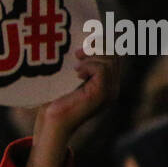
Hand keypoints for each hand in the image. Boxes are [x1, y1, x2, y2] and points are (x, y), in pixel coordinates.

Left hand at [27, 51, 120, 166]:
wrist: (52, 123)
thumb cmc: (55, 103)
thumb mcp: (68, 80)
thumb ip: (79, 66)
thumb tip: (80, 45)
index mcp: (107, 85)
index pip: (114, 57)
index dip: (102, 45)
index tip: (84, 43)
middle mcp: (113, 89)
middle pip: (115, 56)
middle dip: (98, 47)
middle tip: (78, 52)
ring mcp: (109, 93)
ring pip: (110, 61)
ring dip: (91, 57)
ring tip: (76, 64)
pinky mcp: (102, 94)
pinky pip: (102, 69)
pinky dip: (89, 66)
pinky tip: (76, 72)